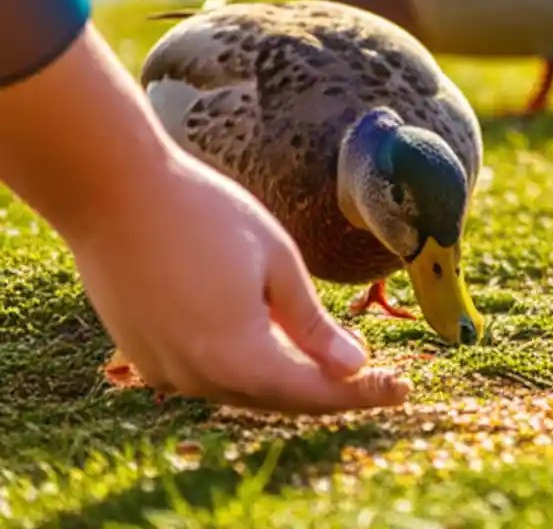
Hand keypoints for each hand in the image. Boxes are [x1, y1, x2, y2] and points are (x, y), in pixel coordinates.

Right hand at [74, 150, 411, 411]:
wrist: (111, 191)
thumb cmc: (204, 215)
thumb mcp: (277, 263)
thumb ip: (313, 325)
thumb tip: (354, 366)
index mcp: (237, 356)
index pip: (316, 393)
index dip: (362, 394)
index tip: (401, 388)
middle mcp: (196, 377)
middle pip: (280, 399)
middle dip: (331, 391)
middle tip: (377, 379)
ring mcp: (163, 370)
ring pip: (243, 391)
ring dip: (290, 382)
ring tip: (335, 364)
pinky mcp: (142, 354)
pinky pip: (209, 376)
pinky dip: (248, 369)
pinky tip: (275, 347)